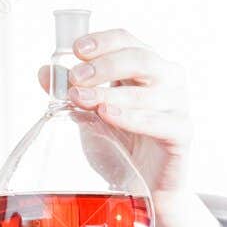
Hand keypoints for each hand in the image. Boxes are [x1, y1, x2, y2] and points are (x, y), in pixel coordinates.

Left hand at [39, 29, 226, 226]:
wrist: (144, 186)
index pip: (127, 40)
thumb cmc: (122, 145)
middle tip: (76, 78)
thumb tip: (44, 72)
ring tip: (82, 99)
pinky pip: (161, 121)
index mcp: (145, 68)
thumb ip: (72, 93)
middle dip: (104, 66)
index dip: (103, 41)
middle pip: (140, 59)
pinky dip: (132, 117)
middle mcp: (167, 79)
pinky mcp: (182, 132)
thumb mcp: (90, 116)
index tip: (76, 50)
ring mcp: (177, 104)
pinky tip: (109, 115)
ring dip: (111, 93)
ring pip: (148, 90)